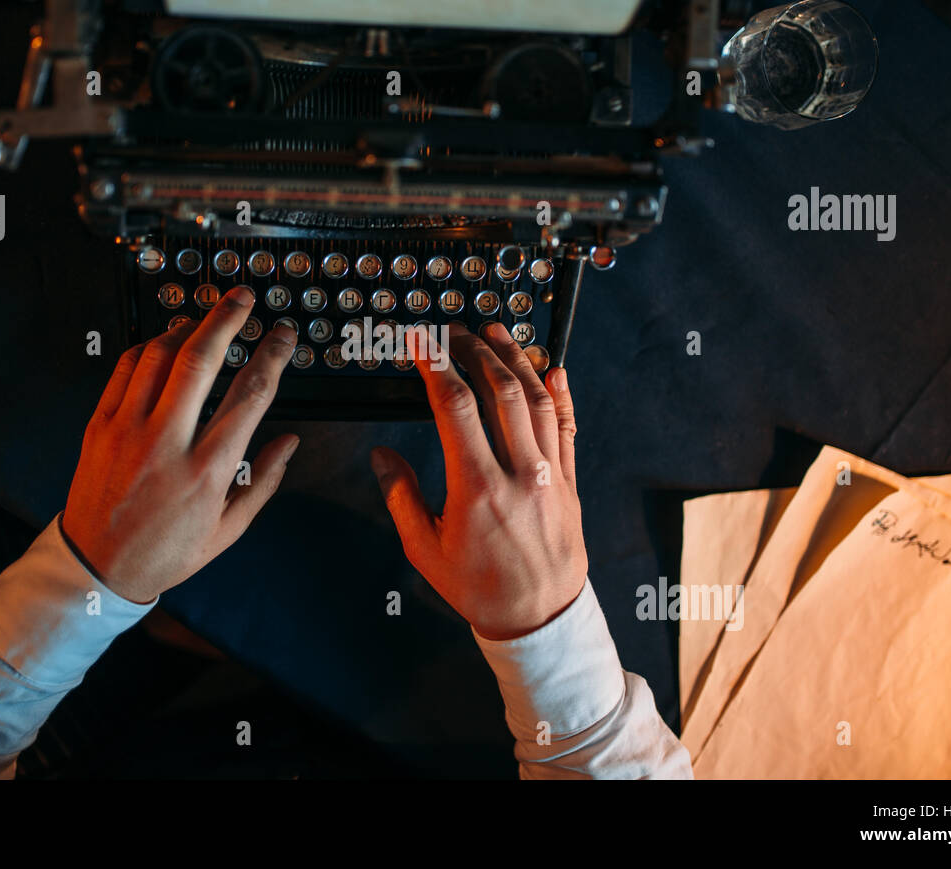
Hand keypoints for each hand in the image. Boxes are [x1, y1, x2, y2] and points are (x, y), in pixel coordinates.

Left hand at [62, 286, 298, 602]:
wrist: (96, 568)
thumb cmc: (166, 552)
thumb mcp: (227, 530)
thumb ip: (264, 482)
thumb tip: (289, 441)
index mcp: (207, 471)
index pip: (250, 396)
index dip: (272, 356)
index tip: (282, 335)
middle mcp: (167, 444)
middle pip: (200, 361)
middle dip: (227, 319)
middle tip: (243, 297)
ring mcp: (128, 431)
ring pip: (159, 356)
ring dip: (187, 327)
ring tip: (207, 316)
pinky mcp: (99, 426)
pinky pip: (126, 369)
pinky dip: (149, 346)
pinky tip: (166, 342)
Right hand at [370, 321, 586, 639]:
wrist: (539, 619)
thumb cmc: (478, 588)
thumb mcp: (424, 550)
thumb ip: (401, 497)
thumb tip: (381, 455)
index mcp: (477, 486)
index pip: (454, 407)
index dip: (436, 366)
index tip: (422, 342)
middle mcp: (519, 472)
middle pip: (499, 391)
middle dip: (476, 352)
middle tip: (456, 332)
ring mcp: (551, 474)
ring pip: (536, 401)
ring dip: (516, 361)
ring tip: (496, 334)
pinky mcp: (570, 482)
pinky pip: (568, 427)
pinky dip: (560, 395)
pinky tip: (553, 371)